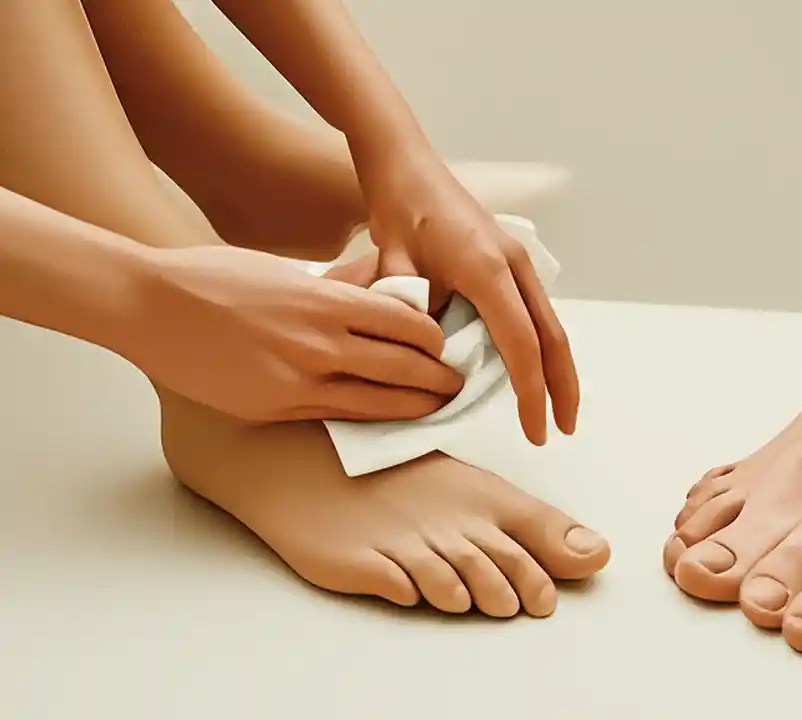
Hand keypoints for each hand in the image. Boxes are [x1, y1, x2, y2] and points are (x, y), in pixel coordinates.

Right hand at [124, 245, 462, 421]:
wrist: (150, 306)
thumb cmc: (216, 278)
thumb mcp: (289, 271)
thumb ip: (341, 285)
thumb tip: (385, 285)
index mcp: (327, 301)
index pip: (407, 323)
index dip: (435, 340)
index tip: (444, 345)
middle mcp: (320, 343)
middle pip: (406, 367)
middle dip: (440, 379)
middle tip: (458, 385)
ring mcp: (299, 381)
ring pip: (380, 402)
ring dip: (417, 408)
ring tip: (437, 408)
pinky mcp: (277, 408)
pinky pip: (340, 417)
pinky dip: (372, 418)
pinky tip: (386, 418)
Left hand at [353, 141, 578, 444]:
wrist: (407, 166)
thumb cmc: (399, 211)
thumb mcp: (396, 268)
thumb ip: (414, 317)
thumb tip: (436, 363)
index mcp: (489, 270)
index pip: (520, 344)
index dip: (530, 393)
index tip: (534, 430)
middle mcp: (516, 266)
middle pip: (553, 338)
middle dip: (562, 388)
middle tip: (562, 430)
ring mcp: (519, 262)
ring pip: (550, 326)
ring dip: (555, 369)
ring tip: (555, 409)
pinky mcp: (512, 261)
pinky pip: (535, 312)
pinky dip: (540, 346)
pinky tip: (532, 370)